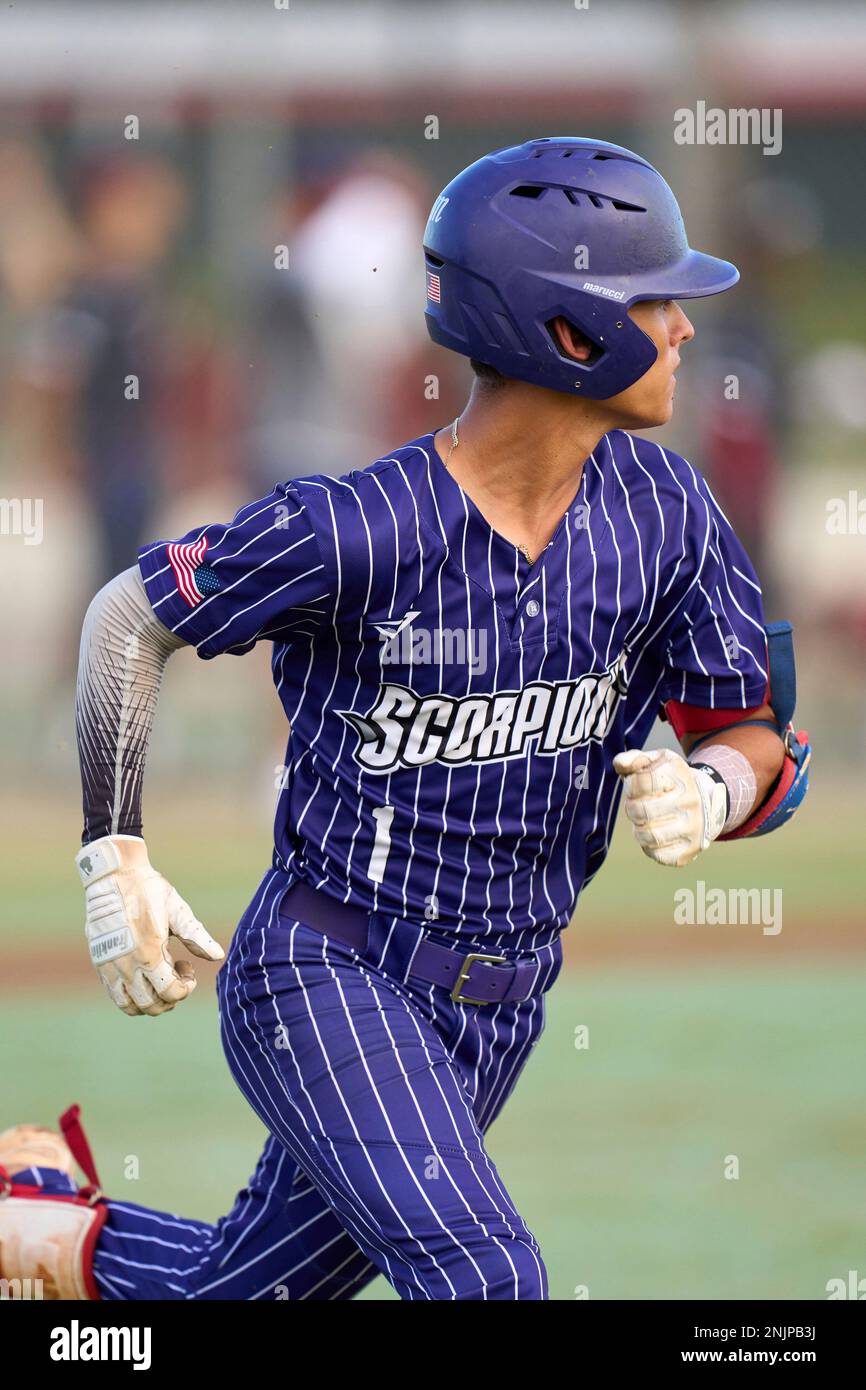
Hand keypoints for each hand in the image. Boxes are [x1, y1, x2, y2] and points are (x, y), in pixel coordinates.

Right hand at [75, 835, 223, 1015]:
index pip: (170, 993)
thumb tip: (218, 956)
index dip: (185, 989)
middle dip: (170, 998)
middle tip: (177, 976)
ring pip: (129, 1005)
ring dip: (149, 1001)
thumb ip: (196, 936)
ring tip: (159, 980)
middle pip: (150, 1005)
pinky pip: (114, 993)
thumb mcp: (177, 909)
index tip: (188, 969)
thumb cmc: (148, 889)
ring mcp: (109, 966)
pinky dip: (130, 995)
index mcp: (149, 953)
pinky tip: (143, 974)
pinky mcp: (99, 962)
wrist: (112, 874)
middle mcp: (126, 965)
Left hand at [612, 748, 726, 867]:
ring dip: (638, 829)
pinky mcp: (691, 849)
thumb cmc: (672, 781)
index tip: (635, 785)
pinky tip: (654, 835)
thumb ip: (634, 759)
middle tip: (636, 805)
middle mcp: (691, 801)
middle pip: (643, 810)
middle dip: (631, 808)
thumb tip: (620, 765)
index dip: (631, 785)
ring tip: (643, 822)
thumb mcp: (658, 762)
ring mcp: (693, 827)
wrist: (706, 802)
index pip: (642, 781)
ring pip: (649, 835)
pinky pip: (658, 854)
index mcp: (681, 775)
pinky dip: (649, 847)